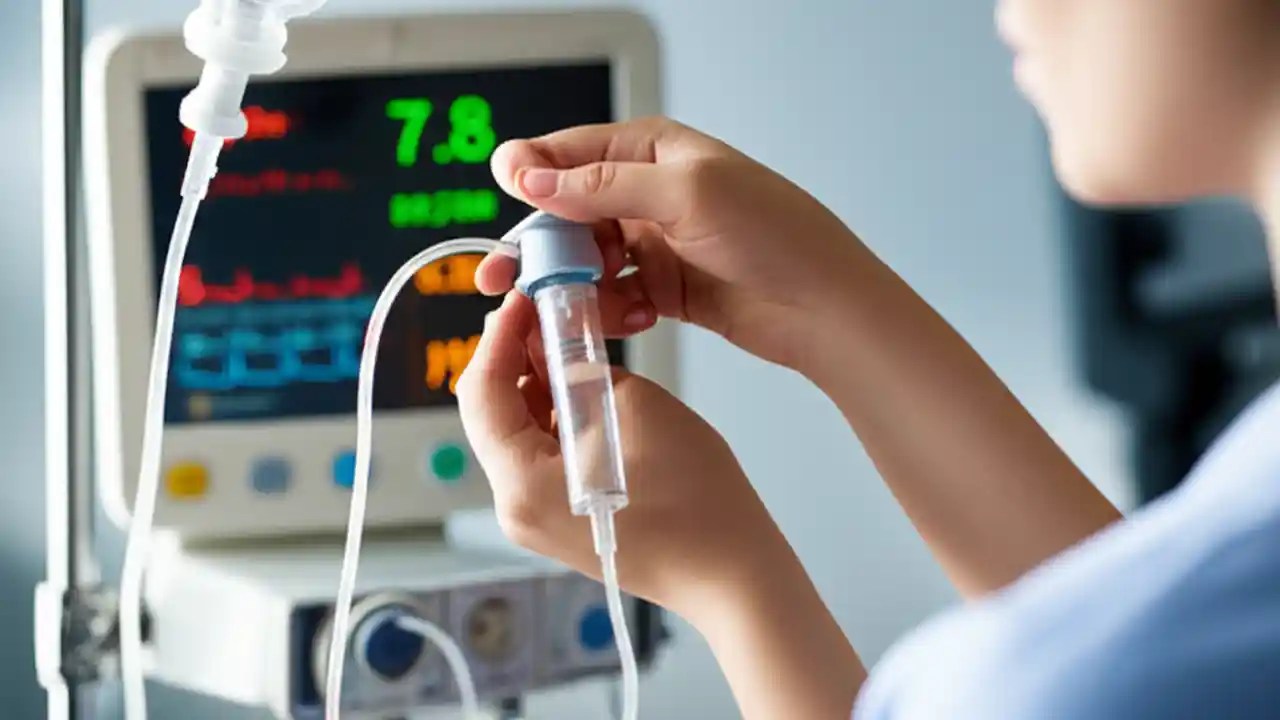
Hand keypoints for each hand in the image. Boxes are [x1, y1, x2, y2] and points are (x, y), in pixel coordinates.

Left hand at [456, 290, 795, 618]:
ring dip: (535, 386)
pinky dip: (553, 418)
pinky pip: (539, 457)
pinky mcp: (559, 521)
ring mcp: (535, 519)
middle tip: (544, 315)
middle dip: (514, 359)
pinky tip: (583, 390)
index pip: (483, 393)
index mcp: (522, 484)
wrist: (731, 572)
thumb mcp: (635, 405)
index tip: (521, 300)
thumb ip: (580, 369)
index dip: (500, 337)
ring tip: (568, 345)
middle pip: (492, 415)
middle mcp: (515, 508)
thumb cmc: (694, 499)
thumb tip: (551, 344)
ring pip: (516, 433)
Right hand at [477, 116, 869, 373]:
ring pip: (586, 260)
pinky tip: (628, 318)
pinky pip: (614, 296)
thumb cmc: (775, 235)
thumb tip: (531, 176)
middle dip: (539, 246)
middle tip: (504, 278)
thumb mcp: (685, 194)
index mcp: (653, 151)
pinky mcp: (665, 288)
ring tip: (573, 306)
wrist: (825, 307)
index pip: (570, 153)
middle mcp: (650, 193)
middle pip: (568, 214)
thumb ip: (602, 186)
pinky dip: (610, 309)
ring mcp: (656, 242)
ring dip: (575, 284)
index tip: (504, 199)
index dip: (530, 175)